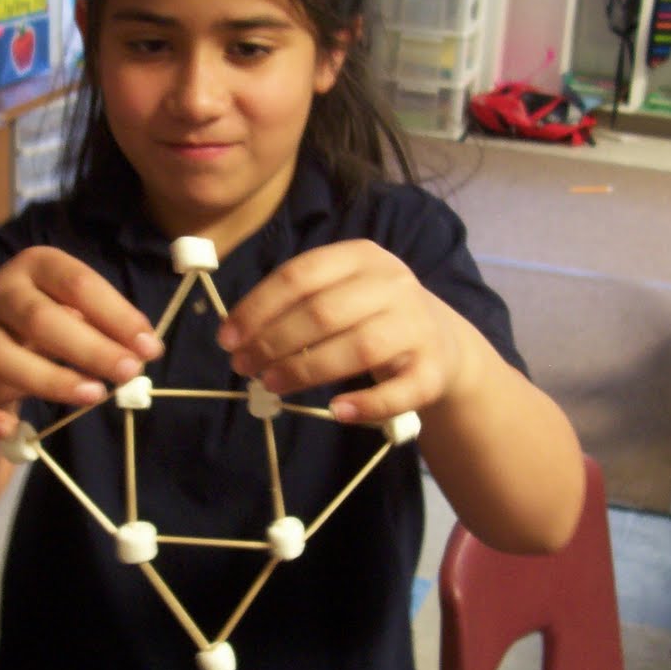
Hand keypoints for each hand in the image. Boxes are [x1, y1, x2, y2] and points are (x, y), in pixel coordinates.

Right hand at [0, 247, 162, 438]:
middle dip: (89, 347)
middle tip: (129, 373)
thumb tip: (146, 348)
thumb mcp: (72, 316)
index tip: (150, 347)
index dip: (116, 314)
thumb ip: (104, 328)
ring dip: (49, 378)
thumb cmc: (39, 331)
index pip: (77, 282)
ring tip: (93, 396)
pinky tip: (8, 430)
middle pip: (39, 317)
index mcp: (34, 268)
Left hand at [217, 240, 474, 425]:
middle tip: (243, 367)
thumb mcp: (341, 292)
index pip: (299, 276)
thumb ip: (297, 303)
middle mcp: (393, 284)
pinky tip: (334, 412)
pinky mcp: (433, 370)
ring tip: (271, 385)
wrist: (443, 344)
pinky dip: (365, 405)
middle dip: (273, 342)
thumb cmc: (373, 316)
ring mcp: (417, 326)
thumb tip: (237, 332)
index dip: (258, 307)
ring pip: (356, 348)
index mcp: (362, 257)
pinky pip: (398, 392)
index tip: (227, 338)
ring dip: (306, 370)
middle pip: (323, 312)